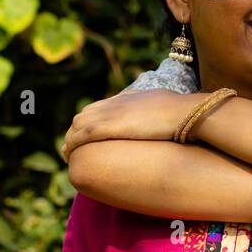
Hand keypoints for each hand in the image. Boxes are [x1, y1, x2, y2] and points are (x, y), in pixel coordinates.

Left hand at [60, 89, 202, 160]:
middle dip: (75, 130)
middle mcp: (115, 103)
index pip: (99, 107)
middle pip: (85, 114)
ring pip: (79, 124)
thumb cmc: (182, 113)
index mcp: (128, 98)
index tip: (87, 133)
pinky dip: (73, 143)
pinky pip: (83, 135)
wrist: (185, 112)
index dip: (90, 121)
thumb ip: (157, 110)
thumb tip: (164, 116)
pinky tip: (68, 153)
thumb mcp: (166, 106)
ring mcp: (111, 113)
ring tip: (67, 153)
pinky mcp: (109, 126)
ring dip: (70, 138)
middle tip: (71, 146)